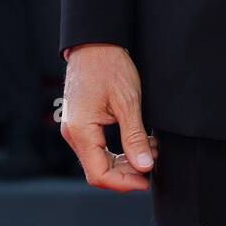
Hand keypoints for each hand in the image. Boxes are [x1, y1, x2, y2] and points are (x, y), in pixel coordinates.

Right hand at [60, 44, 158, 191]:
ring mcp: (75, 128)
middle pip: (98, 170)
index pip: (99, 174)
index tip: (146, 180)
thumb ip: (135, 137)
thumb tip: (144, 166)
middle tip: (152, 164)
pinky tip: (139, 141)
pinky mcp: (81, 121)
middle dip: (127, 172)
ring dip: (124, 161)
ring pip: (99, 159)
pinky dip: (118, 149)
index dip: (124, 182)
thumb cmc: (109, 66)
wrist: (95, 42)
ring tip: (150, 150)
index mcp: (81, 131)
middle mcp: (73, 133)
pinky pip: (97, 146)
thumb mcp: (128, 101)